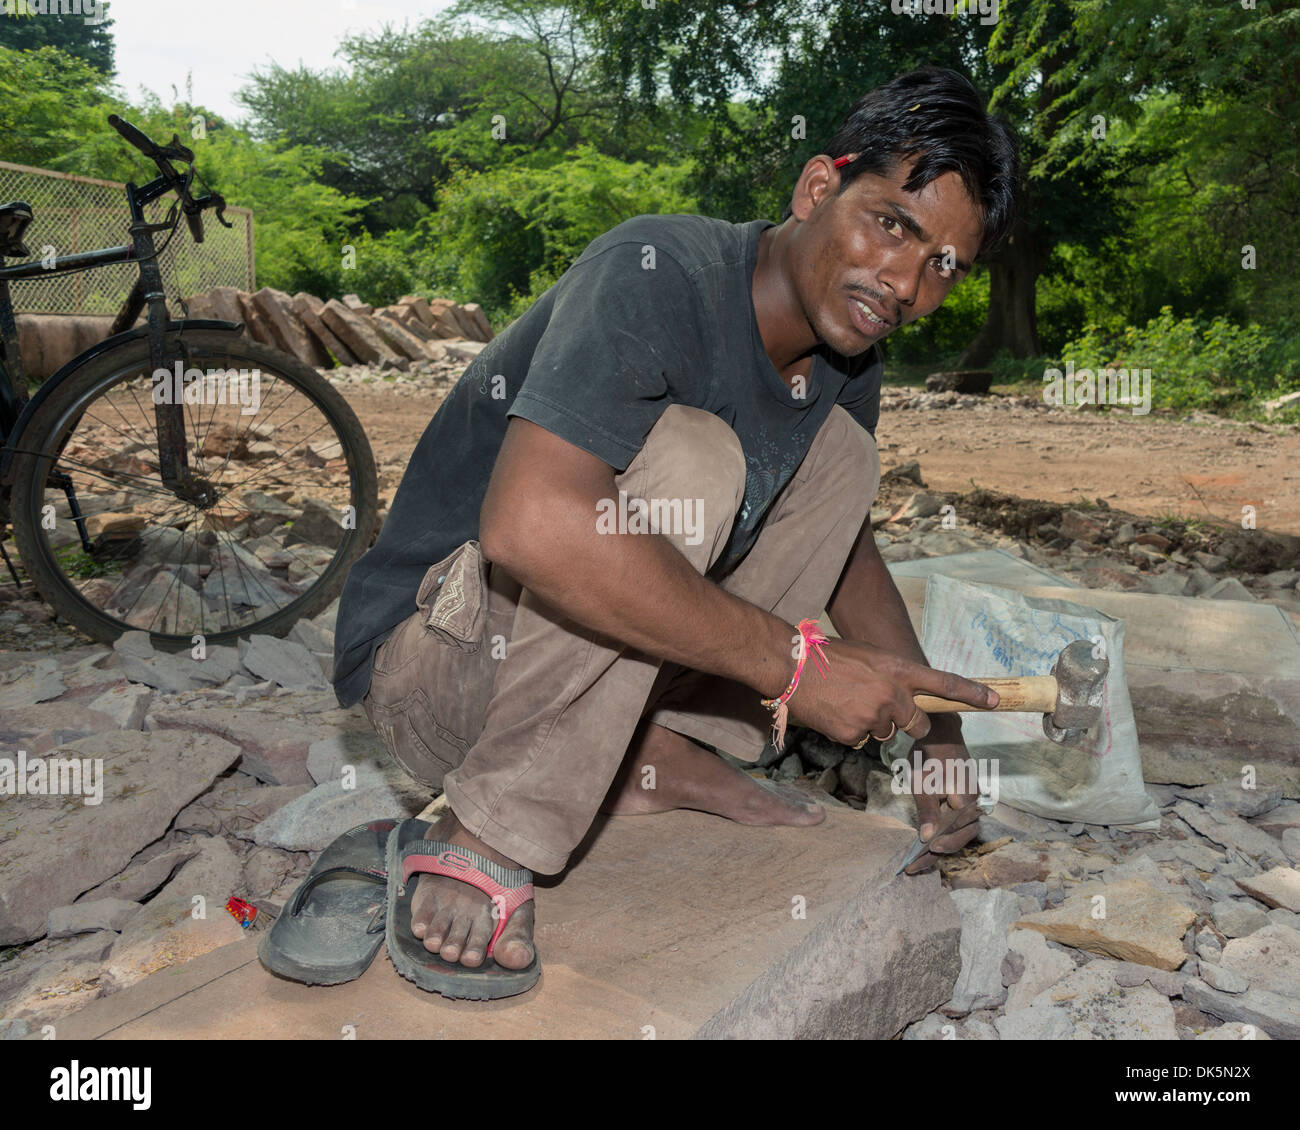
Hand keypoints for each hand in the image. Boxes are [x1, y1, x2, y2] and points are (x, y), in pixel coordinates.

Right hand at [786, 638, 998, 748]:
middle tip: (885, 710)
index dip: (973, 693)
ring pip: (887, 734)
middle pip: (918, 723)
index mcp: (898, 669)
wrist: (791, 666)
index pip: (945, 683)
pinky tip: (835, 713)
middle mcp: (892, 695)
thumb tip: (903, 698)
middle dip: (908, 722)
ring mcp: (874, 717)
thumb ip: (892, 676)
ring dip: (873, 724)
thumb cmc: (828, 657)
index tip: (995, 701)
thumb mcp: (870, 657)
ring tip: (847, 703)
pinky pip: (862, 740)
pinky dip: (851, 731)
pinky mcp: (855, 734)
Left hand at [901, 714, 982, 874]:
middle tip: (913, 867)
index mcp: (968, 802)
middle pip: (960, 838)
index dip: (939, 850)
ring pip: (958, 832)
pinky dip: (941, 833)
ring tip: (917, 860)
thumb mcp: (922, 783)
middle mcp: (975, 805)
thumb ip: (927, 812)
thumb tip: (926, 839)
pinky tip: (925, 841)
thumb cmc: (930, 756)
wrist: (939, 732)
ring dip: (939, 845)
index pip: (958, 835)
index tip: (918, 860)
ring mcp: (972, 803)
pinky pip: (955, 822)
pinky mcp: (964, 800)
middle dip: (937, 853)